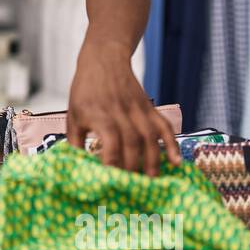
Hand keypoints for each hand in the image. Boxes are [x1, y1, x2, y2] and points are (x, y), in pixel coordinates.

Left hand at [66, 38, 179, 175]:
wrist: (104, 60)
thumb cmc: (84, 90)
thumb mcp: (73, 115)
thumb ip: (75, 141)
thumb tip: (76, 167)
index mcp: (100, 116)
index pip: (110, 144)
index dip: (113, 163)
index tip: (112, 182)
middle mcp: (121, 113)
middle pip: (133, 144)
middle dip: (134, 168)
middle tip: (133, 189)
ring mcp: (138, 110)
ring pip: (150, 137)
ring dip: (154, 160)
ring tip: (153, 180)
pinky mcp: (149, 107)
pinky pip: (164, 126)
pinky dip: (172, 143)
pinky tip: (177, 161)